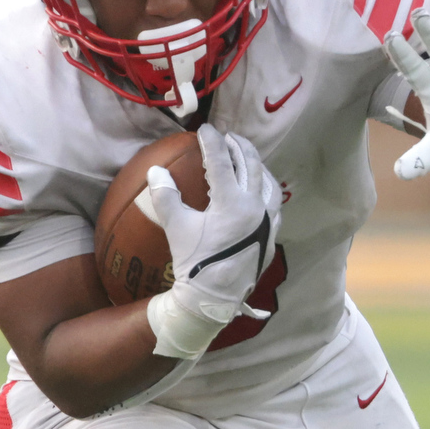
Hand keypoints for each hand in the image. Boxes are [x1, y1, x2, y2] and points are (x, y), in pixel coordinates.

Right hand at [138, 124, 281, 319]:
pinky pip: (274, 205)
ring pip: (268, 184)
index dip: (211, 141)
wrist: (215, 298)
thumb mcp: (176, 227)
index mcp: (231, 202)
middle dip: (240, 147)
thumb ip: (165, 196)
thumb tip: (155, 170)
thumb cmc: (195, 262)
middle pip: (251, 166)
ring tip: (247, 158)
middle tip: (229, 137)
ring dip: (257, 167)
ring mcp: (267, 222)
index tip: (204, 130)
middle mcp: (255, 207)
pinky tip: (259, 191)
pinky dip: (266, 190)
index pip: (221, 161)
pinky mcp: (271, 236)